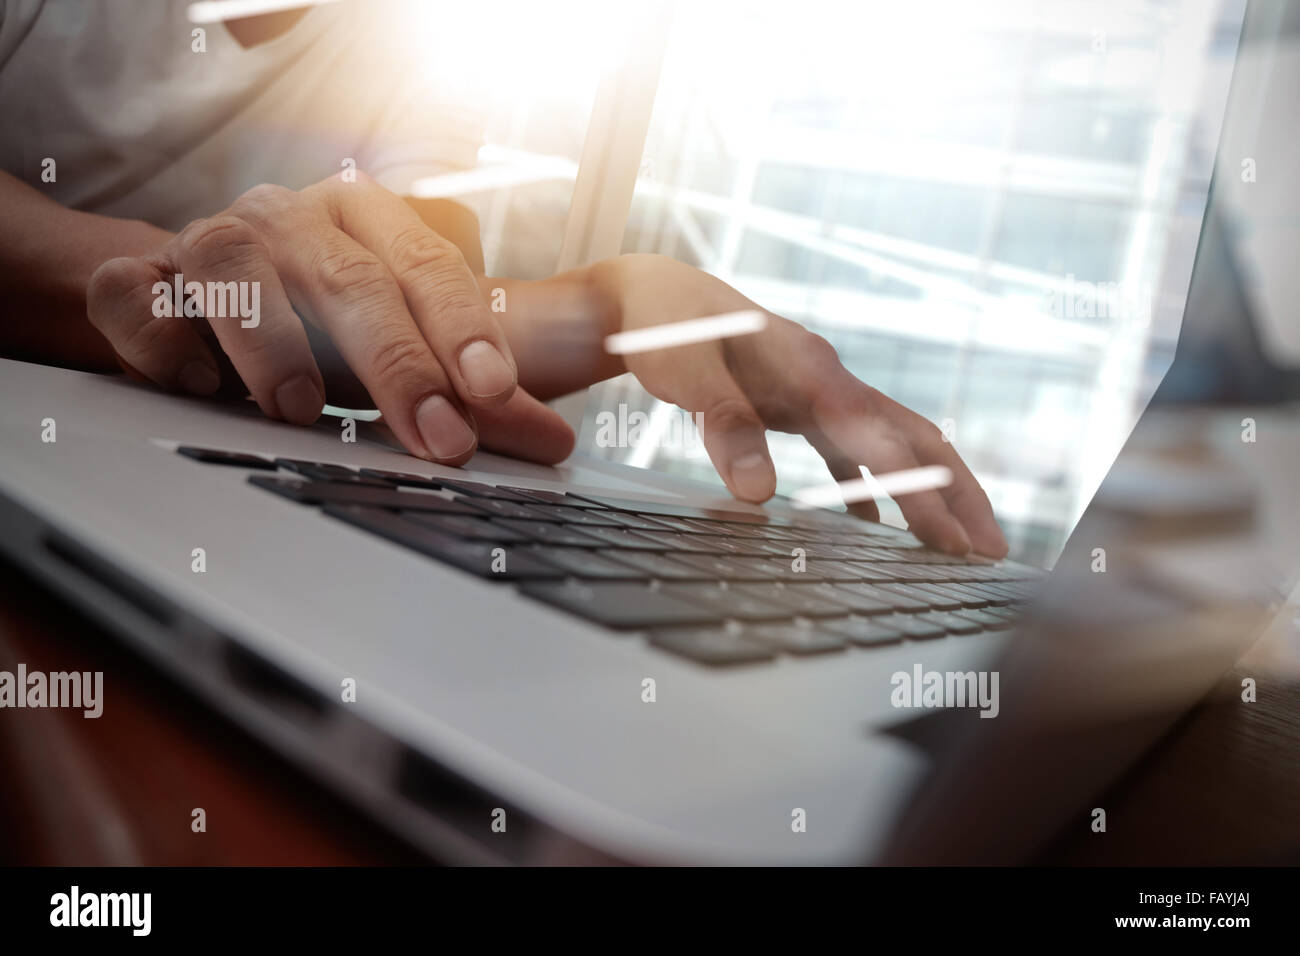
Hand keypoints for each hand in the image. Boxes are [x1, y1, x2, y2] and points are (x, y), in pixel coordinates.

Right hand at [86, 173, 573, 464]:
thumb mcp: (403, 357)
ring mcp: (207, 240)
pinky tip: (196, 386)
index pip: (427, 267)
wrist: (202, 298)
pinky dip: (162, 337)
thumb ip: (477, 400)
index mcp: (367, 219)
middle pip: (348, 277)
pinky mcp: (136, 279)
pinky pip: (134, 297)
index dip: (463, 329)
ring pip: (233, 266)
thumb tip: (555, 444)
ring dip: (271, 340)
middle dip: (398, 363)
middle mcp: (290, 218)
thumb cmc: (321, 326)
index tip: (493, 392)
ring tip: (303, 409)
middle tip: (437, 436)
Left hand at [592, 254, 1006, 556]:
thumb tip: (758, 497)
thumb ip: (727, 431)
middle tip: (993, 554)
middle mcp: (832, 379)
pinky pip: (853, 450)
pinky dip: (872, 488)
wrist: (655, 295)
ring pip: (895, 443)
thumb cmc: (671, 332)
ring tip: (957, 549)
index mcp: (816, 372)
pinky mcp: (802, 404)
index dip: (924, 498)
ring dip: (928, 492)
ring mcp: (821, 390)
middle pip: (918, 438)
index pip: (887, 444)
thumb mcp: (690, 378)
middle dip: (959, 495)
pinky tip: (876, 530)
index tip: (956, 547)